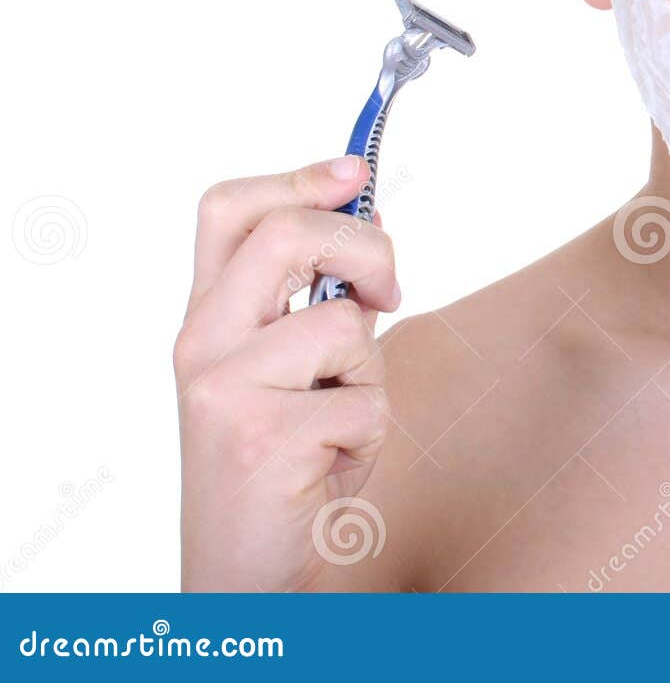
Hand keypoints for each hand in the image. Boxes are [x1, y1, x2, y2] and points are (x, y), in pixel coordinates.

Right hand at [173, 155, 399, 590]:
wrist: (251, 576)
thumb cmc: (287, 469)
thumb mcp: (296, 372)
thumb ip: (316, 301)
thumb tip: (367, 217)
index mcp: (207, 321)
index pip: (229, 210)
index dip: (299, 177)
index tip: (356, 171)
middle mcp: (201, 345)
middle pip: (285, 235)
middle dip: (366, 248)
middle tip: (390, 292)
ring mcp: (224, 390)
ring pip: (342, 325)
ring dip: (370, 375)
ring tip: (338, 421)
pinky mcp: (262, 437)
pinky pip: (364, 401)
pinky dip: (370, 433)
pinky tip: (333, 465)